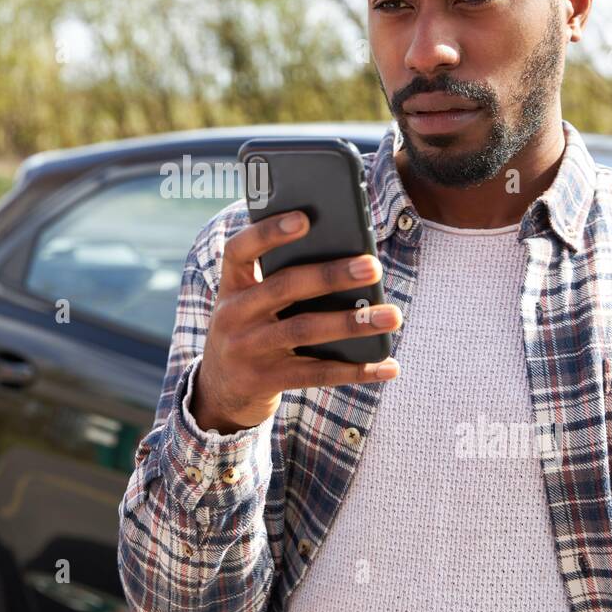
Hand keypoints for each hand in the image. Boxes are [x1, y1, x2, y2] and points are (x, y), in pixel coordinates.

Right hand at [191, 210, 401, 432]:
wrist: (219, 392)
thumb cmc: (252, 332)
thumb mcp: (251, 305)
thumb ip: (282, 282)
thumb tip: (348, 263)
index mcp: (232, 286)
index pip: (240, 249)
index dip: (268, 232)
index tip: (304, 218)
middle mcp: (232, 315)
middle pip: (284, 287)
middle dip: (331, 275)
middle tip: (372, 267)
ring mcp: (245, 350)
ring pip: (304, 330)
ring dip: (352, 322)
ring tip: (391, 315)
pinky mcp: (263, 381)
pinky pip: (315, 373)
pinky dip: (355, 370)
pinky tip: (387, 364)